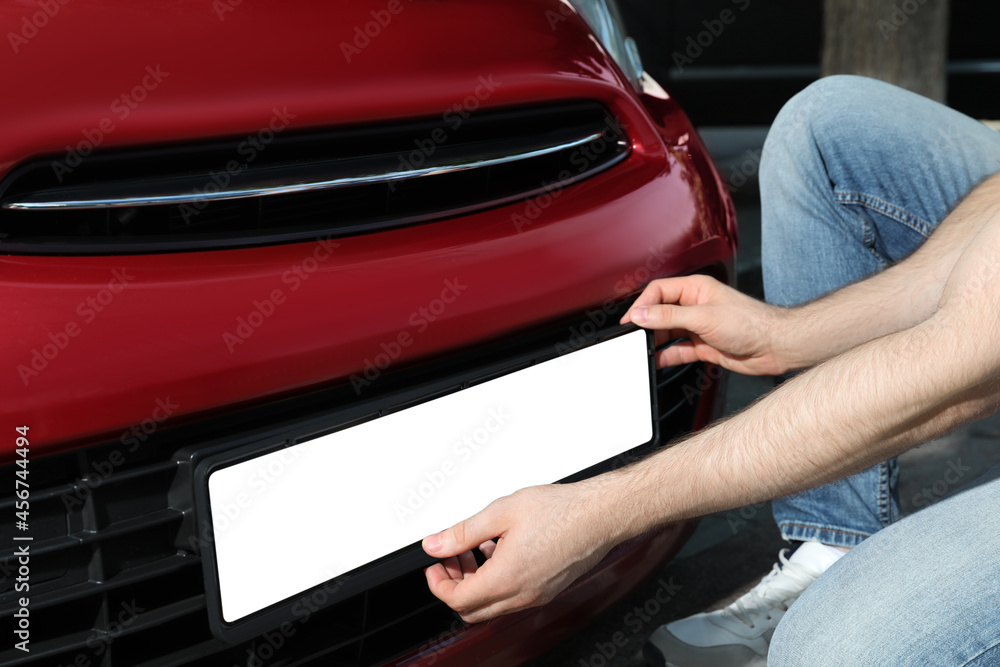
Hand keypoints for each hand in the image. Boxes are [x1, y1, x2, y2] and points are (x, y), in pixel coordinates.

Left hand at [422, 483, 614, 622]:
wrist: (599, 515)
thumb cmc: (560, 511)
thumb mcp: (500, 513)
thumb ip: (462, 533)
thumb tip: (435, 545)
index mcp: (506, 578)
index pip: (457, 600)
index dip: (438, 583)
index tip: (435, 565)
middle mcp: (522, 595)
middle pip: (472, 610)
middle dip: (454, 586)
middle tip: (451, 558)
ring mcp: (536, 596)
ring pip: (492, 606)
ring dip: (475, 584)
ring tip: (472, 551)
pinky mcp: (547, 591)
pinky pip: (512, 598)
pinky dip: (496, 582)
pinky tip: (497, 552)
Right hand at [620, 275, 790, 374]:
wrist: (775, 346)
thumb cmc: (750, 322)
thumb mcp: (703, 317)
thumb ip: (669, 317)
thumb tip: (641, 315)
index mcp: (695, 288)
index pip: (658, 291)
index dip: (641, 304)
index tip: (630, 321)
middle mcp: (695, 306)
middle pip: (660, 312)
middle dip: (646, 324)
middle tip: (631, 338)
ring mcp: (698, 326)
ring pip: (667, 333)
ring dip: (655, 342)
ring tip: (641, 351)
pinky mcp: (703, 346)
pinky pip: (677, 350)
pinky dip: (666, 356)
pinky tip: (657, 362)